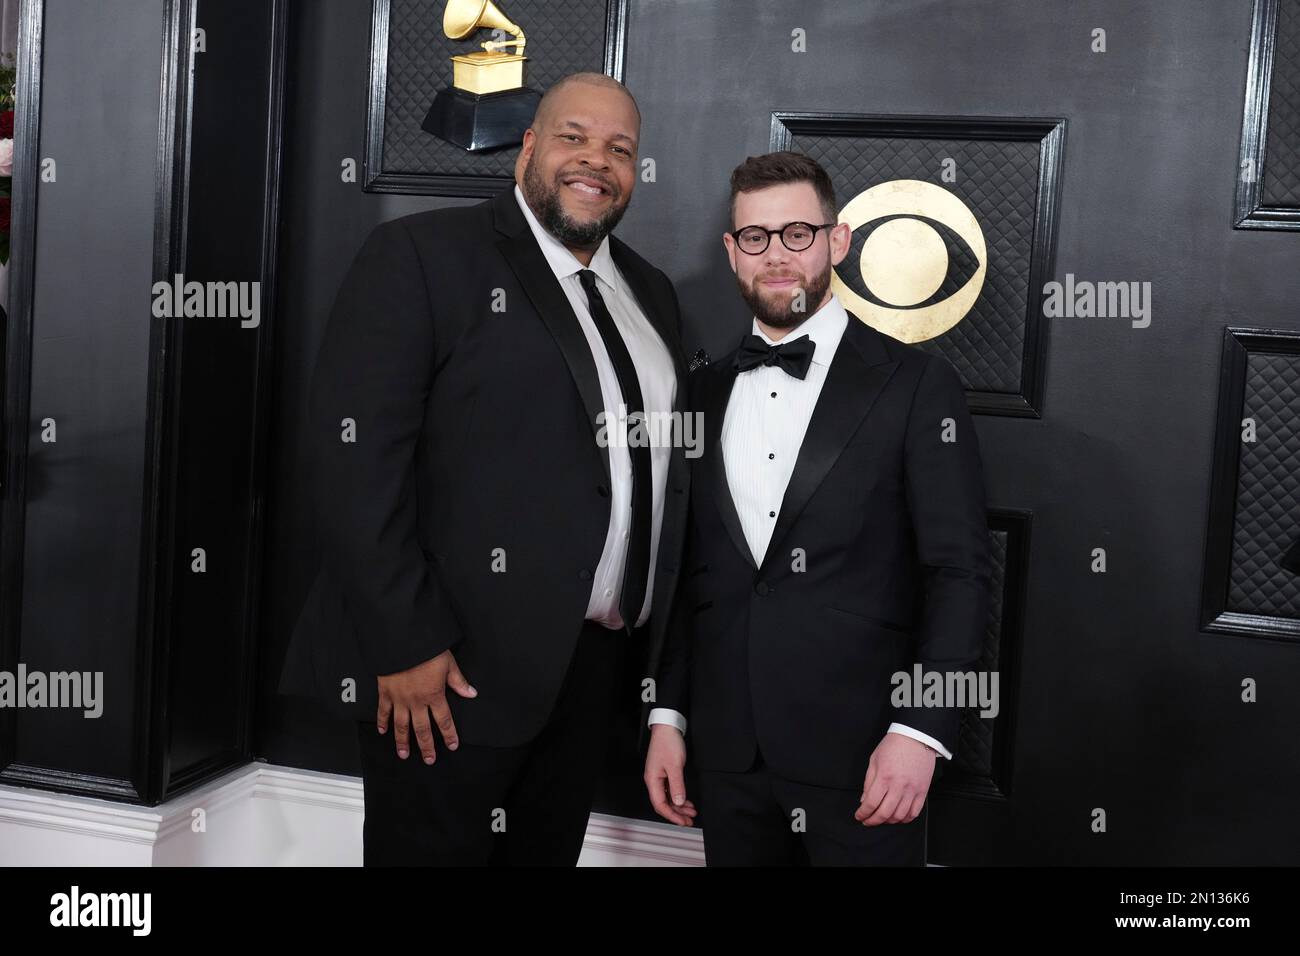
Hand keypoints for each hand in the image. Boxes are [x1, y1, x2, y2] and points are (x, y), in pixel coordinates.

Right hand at [376, 649, 476, 763]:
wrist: (402, 641)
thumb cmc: (426, 650)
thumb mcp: (448, 664)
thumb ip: (458, 681)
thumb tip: (471, 693)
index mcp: (434, 694)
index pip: (444, 720)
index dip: (449, 734)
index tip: (452, 745)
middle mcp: (416, 701)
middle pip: (422, 729)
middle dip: (426, 746)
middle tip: (429, 759)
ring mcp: (399, 698)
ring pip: (401, 725)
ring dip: (403, 741)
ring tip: (404, 754)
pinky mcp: (385, 692)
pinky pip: (383, 711)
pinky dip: (382, 722)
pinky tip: (383, 731)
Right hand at [643, 724, 697, 825]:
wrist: (667, 727)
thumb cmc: (667, 743)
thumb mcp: (675, 766)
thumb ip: (677, 785)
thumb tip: (678, 802)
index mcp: (652, 780)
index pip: (660, 805)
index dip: (672, 815)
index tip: (683, 822)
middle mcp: (654, 780)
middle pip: (664, 803)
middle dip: (677, 813)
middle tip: (689, 820)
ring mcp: (659, 777)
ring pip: (668, 798)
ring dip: (679, 806)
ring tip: (691, 812)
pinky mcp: (664, 773)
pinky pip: (670, 790)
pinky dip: (679, 797)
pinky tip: (686, 800)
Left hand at [855, 731, 937, 825]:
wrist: (916, 737)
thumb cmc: (893, 746)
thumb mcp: (874, 760)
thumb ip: (868, 782)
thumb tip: (864, 800)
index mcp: (884, 777)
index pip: (871, 803)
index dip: (863, 813)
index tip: (859, 816)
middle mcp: (899, 786)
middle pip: (885, 813)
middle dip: (873, 821)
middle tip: (868, 821)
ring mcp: (912, 790)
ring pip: (900, 816)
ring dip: (888, 821)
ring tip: (882, 818)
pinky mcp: (922, 791)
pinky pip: (915, 812)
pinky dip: (905, 819)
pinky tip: (898, 817)